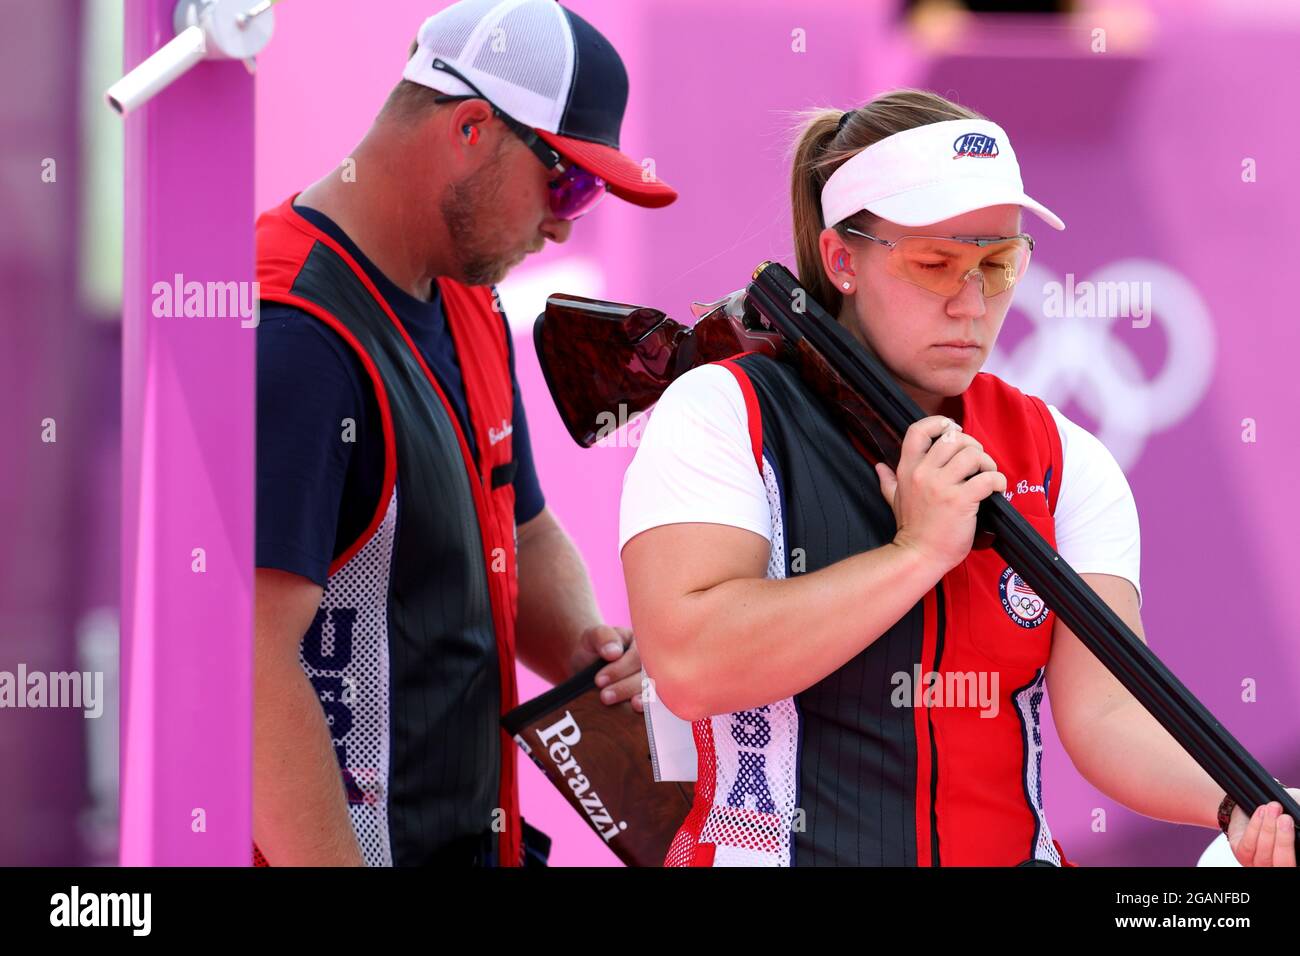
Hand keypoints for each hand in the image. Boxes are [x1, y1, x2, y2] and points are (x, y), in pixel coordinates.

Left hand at [575, 625, 643, 711]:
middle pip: (646, 675)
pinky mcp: (647, 696)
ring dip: (637, 699)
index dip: (621, 669)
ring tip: (622, 705)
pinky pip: (652, 703)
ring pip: (651, 690)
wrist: (587, 664)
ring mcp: (651, 679)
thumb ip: (603, 637)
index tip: (599, 680)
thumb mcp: (592, 636)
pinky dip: (645, 708)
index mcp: (641, 642)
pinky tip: (637, 711)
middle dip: (625, 687)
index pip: (637, 656)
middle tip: (604, 696)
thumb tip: (614, 652)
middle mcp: (650, 661)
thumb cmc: (593, 647)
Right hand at [877, 415, 1005, 573]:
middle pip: (953, 438)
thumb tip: (879, 467)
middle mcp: (923, 473)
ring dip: (987, 463)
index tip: (953, 428)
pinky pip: (987, 478)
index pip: (918, 430)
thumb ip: (888, 481)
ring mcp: (941, 486)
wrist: (918, 556)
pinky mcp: (961, 500)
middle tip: (977, 462)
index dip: (939, 423)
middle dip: (972, 446)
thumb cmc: (912, 530)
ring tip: (988, 475)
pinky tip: (996, 489)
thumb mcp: (894, 500)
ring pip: (973, 455)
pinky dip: (998, 481)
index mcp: (907, 469)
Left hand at [1228, 788, 1297, 865]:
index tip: (1294, 824)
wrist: (1254, 810)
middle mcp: (1276, 866)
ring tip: (1272, 809)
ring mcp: (1258, 864)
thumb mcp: (1297, 817)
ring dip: (1268, 829)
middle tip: (1285, 819)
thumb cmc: (1281, 816)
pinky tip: (1261, 813)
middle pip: (1283, 863)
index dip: (1294, 846)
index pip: (1294, 862)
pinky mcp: (1242, 856)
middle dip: (1284, 840)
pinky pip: (1248, 846)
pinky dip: (1254, 828)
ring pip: (1264, 855)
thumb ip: (1299, 821)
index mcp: (1292, 861)